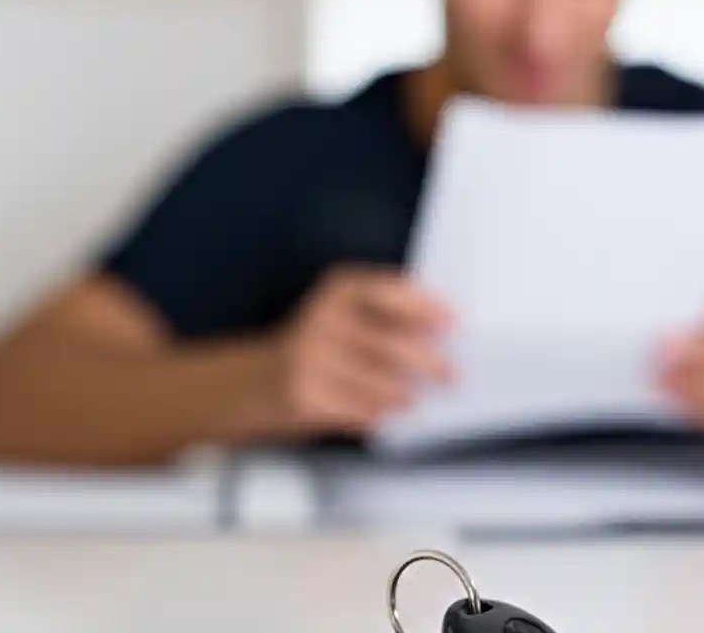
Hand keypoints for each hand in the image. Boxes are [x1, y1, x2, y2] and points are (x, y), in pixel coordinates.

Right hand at [265, 266, 452, 436]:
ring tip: (420, 397)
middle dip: (428, 361)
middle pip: (389, 343)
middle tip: (449, 373)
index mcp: (337, 290)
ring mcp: (311, 360)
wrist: (252, 384)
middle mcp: (322, 320)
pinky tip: (390, 414)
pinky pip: (357, 409)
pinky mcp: (306, 397)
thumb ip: (384, 317)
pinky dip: (380, 413)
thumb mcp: (341, 315)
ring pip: (378, 382)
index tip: (452, 322)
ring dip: (407, 393)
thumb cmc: (313, 349)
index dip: (424, 307)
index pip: (387, 292)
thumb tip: (438, 336)